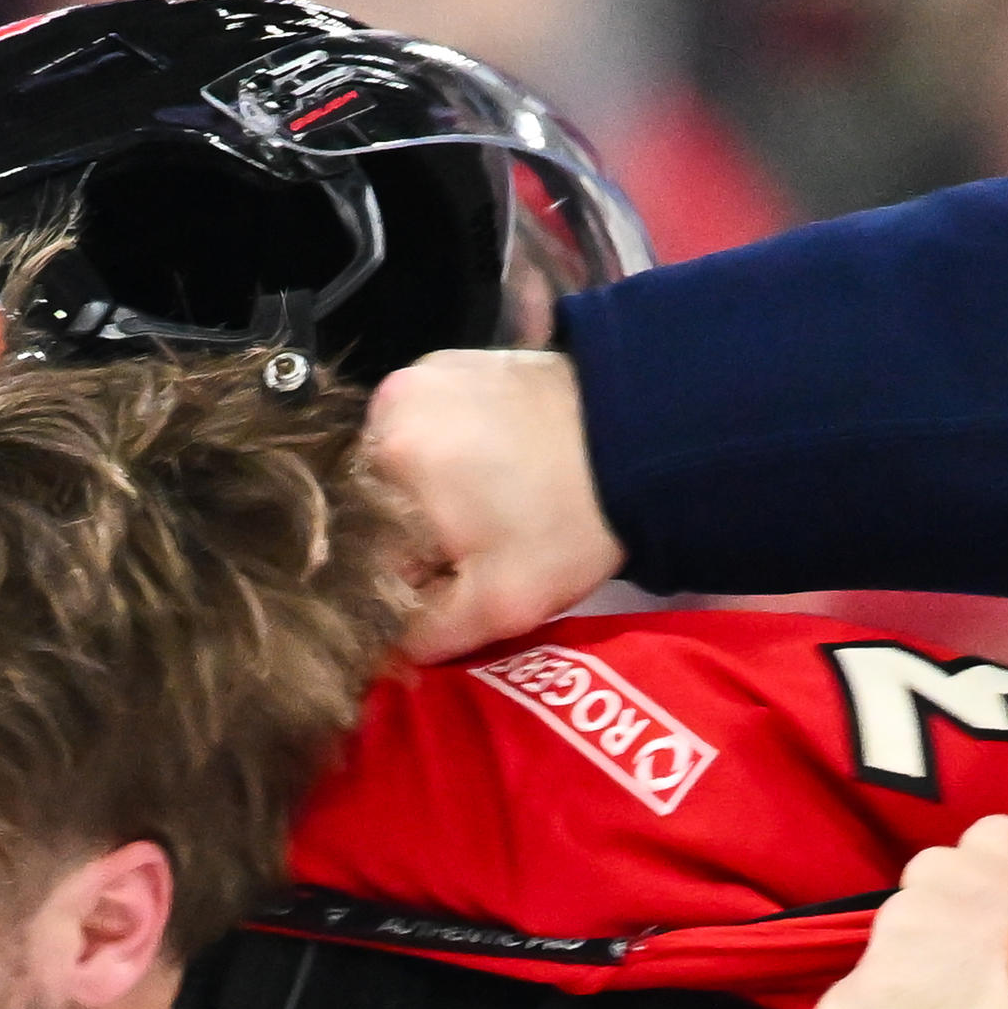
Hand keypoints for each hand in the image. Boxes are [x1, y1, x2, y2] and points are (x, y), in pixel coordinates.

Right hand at [362, 350, 622, 661]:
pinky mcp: (447, 362)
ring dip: (429, 495)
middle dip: (417, 534)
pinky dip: (448, 454)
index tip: (455, 586)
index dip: (405, 579)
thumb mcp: (500, 603)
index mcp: (383, 460)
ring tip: (491, 506)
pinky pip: (424, 427)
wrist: (644, 439)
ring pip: (397, 466)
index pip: (363, 545)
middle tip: (480, 545)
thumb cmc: (571, 524)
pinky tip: (495, 468)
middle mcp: (386, 407)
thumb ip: (425, 634)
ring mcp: (416, 376)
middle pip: (375, 501)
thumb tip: (379, 646)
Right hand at [808, 816, 1007, 1008]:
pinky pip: (983, 851)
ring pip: (934, 886)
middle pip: (895, 944)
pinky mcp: (991, 835)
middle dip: (927, 959)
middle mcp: (887, 928)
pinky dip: (1002, 868)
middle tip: (984, 982)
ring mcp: (937, 872)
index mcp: (868, 1003)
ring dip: (960, 905)